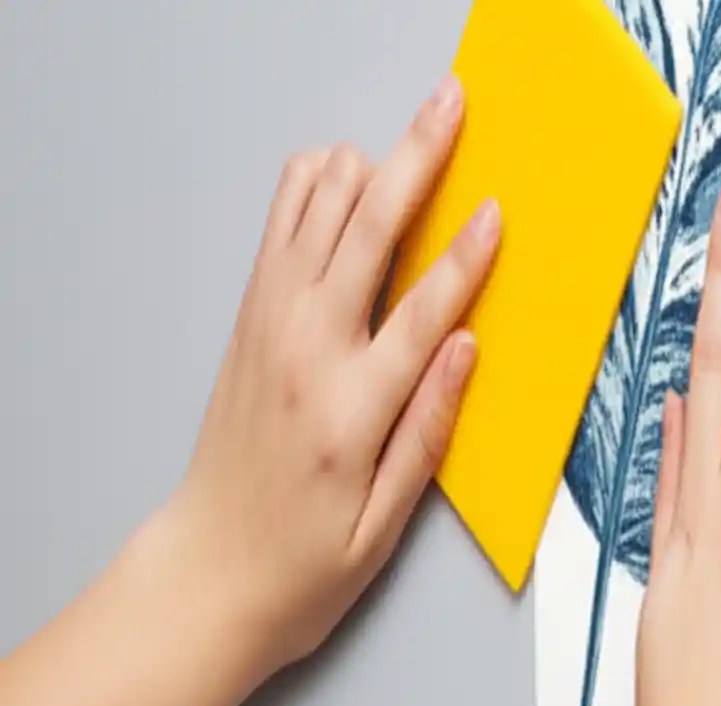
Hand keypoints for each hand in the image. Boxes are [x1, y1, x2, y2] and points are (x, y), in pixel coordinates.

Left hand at [164, 74, 497, 668]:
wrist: (207, 568)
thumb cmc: (305, 557)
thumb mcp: (385, 520)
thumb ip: (429, 426)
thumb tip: (468, 345)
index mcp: (351, 409)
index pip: (423, 310)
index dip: (466, 255)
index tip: (497, 210)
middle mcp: (304, 351)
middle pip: (366, 228)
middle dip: (416, 159)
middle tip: (449, 107)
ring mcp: (268, 325)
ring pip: (314, 210)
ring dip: (362, 164)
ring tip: (407, 138)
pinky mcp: (249, 319)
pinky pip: (278, 227)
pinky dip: (311, 186)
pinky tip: (342, 171)